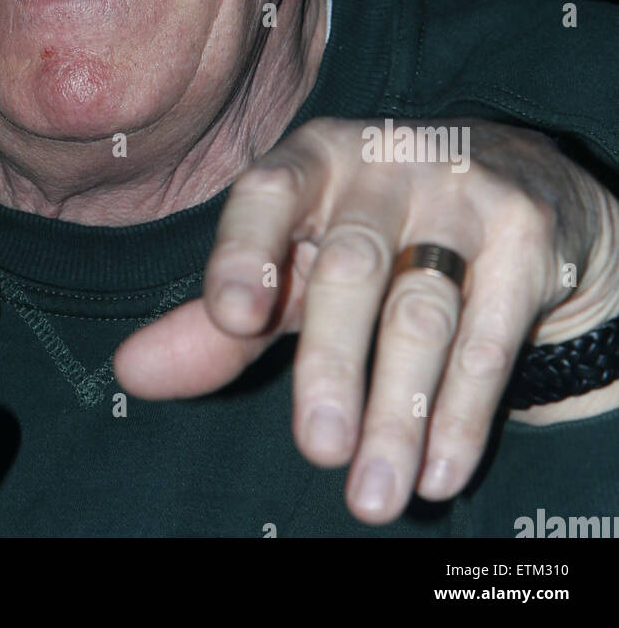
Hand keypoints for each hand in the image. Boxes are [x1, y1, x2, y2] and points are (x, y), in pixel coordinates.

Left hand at [113, 117, 618, 524]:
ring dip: (399, 410)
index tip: (233, 316)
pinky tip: (436, 470)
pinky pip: (490, 336)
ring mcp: (460, 195)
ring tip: (375, 493)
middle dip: (332, 363)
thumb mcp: (296, 262)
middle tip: (318, 450)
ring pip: (425, 311)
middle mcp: (383, 166)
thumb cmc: (371, 231)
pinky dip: (462, 412)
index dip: (246, 250)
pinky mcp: (524, 237)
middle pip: (352, 266)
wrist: (516, 185)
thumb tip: (130, 372)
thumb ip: (218, 320)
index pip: (267, 192)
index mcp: (310, 160)